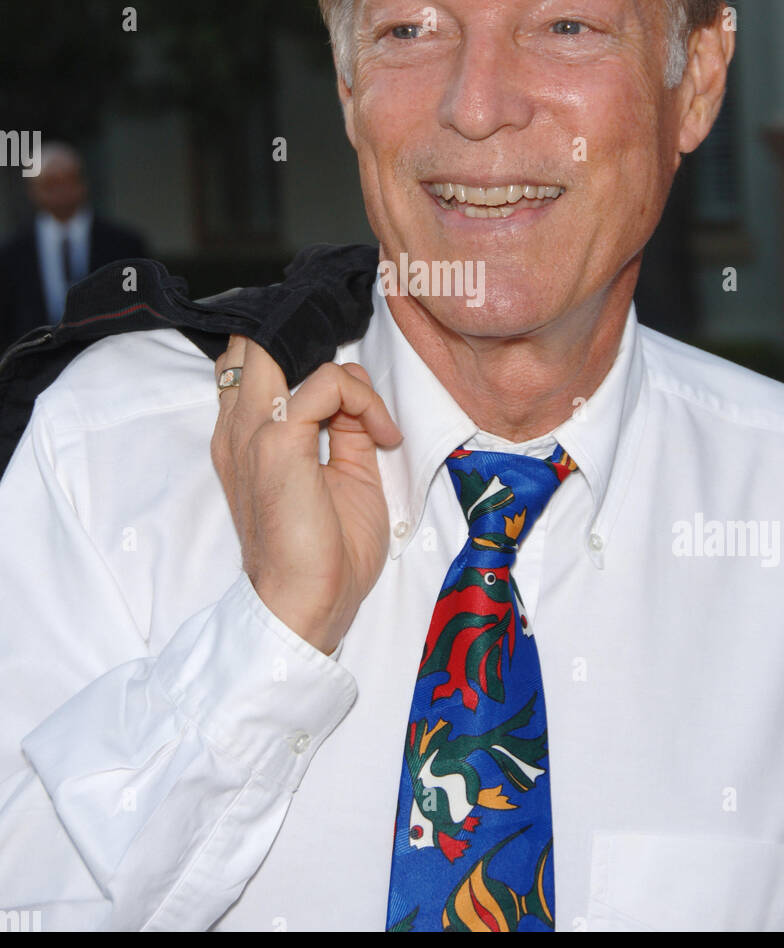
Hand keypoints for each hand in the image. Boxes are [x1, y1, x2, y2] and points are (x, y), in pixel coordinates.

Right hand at [211, 336, 401, 654]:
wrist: (307, 607)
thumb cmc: (325, 554)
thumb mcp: (340, 474)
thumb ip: (342, 427)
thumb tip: (357, 393)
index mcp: (244, 437)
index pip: (253, 360)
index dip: (300, 354)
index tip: (348, 390)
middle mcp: (237, 428)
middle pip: (256, 340)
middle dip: (312, 343)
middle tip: (356, 389)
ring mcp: (252, 433)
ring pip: (283, 347)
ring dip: (344, 374)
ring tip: (372, 420)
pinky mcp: (277, 442)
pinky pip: (327, 383)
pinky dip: (363, 398)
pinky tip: (381, 436)